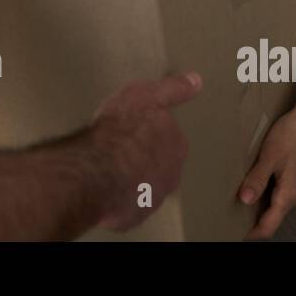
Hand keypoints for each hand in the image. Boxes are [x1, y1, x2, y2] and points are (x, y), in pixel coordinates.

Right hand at [88, 72, 201, 230]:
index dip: (152, 133)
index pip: (170, 139)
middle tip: (122, 148)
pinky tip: (106, 185)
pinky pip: (128, 204)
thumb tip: (196, 81)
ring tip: (111, 167)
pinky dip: (120, 196)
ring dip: (134, 178)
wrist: (99, 168)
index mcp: (176, 146)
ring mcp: (153, 198)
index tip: (137, 129)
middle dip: (146, 158)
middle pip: (161, 165)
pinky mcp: (132, 214)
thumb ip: (173, 89)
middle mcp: (170, 175)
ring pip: (146, 186)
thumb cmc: (122, 130)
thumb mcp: (147, 95)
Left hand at [238, 102, 295, 238]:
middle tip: (232, 221)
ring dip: (260, 210)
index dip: (252, 234)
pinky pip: (280, 196)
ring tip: (239, 207)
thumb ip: (257, 180)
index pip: (269, 226)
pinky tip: (255, 188)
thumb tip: (244, 200)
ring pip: (277, 207)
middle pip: (273, 219)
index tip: (235, 234)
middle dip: (254, 224)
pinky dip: (267, 198)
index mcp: (288, 195)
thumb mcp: (270, 157)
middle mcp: (294, 195)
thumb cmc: (291, 136)